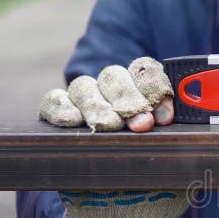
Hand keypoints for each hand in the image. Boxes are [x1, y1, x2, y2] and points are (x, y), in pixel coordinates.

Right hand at [39, 57, 174, 132]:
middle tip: (141, 123)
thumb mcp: (160, 121)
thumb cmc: (145, 131)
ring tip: (110, 125)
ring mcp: (83, 93)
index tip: (165, 115)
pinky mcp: (59, 106)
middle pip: (114, 77)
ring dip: (98, 107)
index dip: (154, 87)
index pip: (146, 70)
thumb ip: (163, 114)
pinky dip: (61, 108)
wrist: (115, 148)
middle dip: (129, 101)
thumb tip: (165, 117)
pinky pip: (53, 100)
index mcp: (139, 78)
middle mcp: (109, 82)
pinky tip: (72, 120)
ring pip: (84, 87)